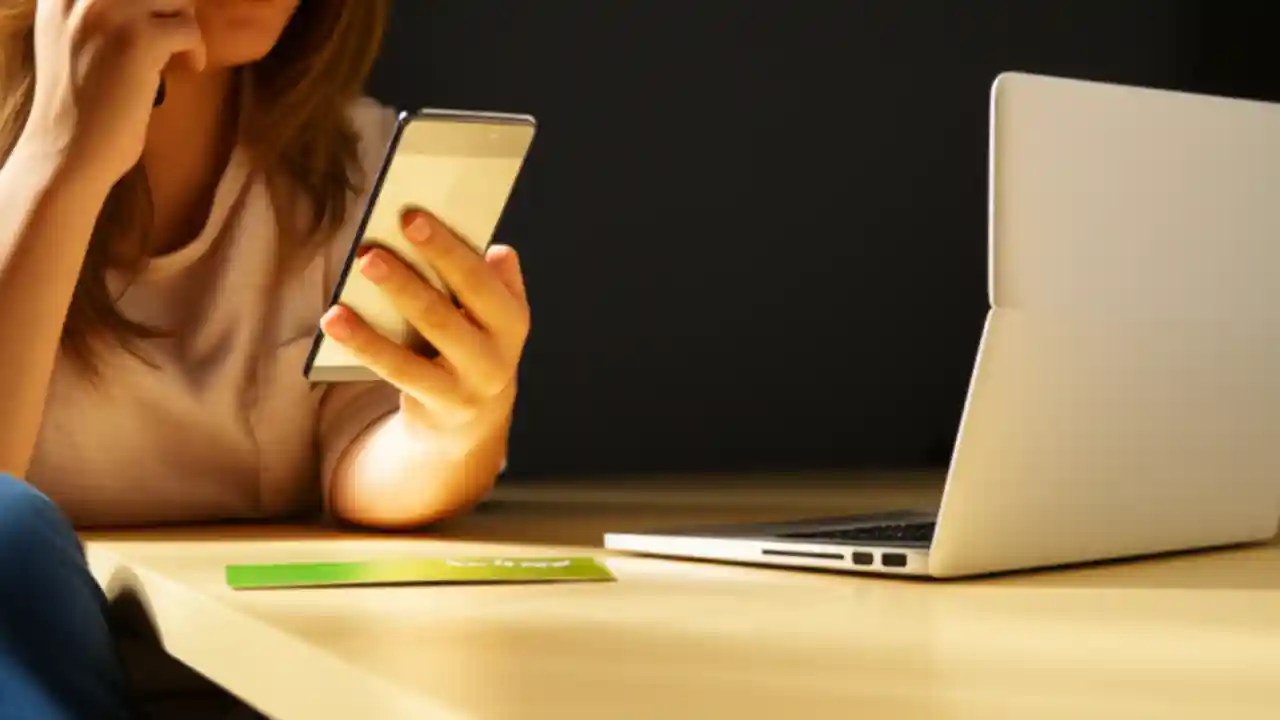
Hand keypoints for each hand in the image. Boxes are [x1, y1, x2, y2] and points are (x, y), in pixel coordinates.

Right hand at [17, 0, 206, 185]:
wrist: (68, 151)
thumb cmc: (79, 105)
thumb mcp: (75, 41)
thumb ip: (99, 13)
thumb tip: (157, 3)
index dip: (150, 4)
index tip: (154, 29)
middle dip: (169, 7)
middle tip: (171, 38)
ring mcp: (108, 12)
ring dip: (183, 25)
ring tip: (177, 53)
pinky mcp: (139, 39)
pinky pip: (188, 29)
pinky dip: (195, 51)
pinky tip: (189, 68)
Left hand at [320, 209, 530, 442]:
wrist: (471, 422)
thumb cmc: (473, 348)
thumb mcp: (493, 317)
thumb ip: (493, 282)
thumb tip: (498, 250)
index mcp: (511, 321)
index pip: (480, 280)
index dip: (447, 248)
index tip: (412, 217)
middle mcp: (497, 355)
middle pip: (447, 310)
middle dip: (408, 278)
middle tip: (370, 250)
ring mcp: (468, 384)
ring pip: (423, 337)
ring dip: (389, 300)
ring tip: (358, 270)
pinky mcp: (437, 404)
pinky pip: (397, 370)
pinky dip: (364, 342)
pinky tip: (334, 320)